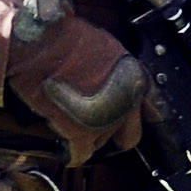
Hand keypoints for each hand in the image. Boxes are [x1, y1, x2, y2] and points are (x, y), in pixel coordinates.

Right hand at [5, 0, 144, 166]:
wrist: (36, 42)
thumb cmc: (60, 36)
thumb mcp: (100, 45)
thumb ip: (111, 69)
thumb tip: (105, 79)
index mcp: (135, 79)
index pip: (154, 112)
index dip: (142, 121)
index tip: (139, 129)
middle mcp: (126, 102)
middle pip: (129, 135)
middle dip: (113, 135)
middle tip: (97, 130)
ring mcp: (105, 121)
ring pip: (100, 145)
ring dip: (87, 141)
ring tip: (71, 131)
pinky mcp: (80, 134)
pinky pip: (79, 155)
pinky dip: (70, 153)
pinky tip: (62, 147)